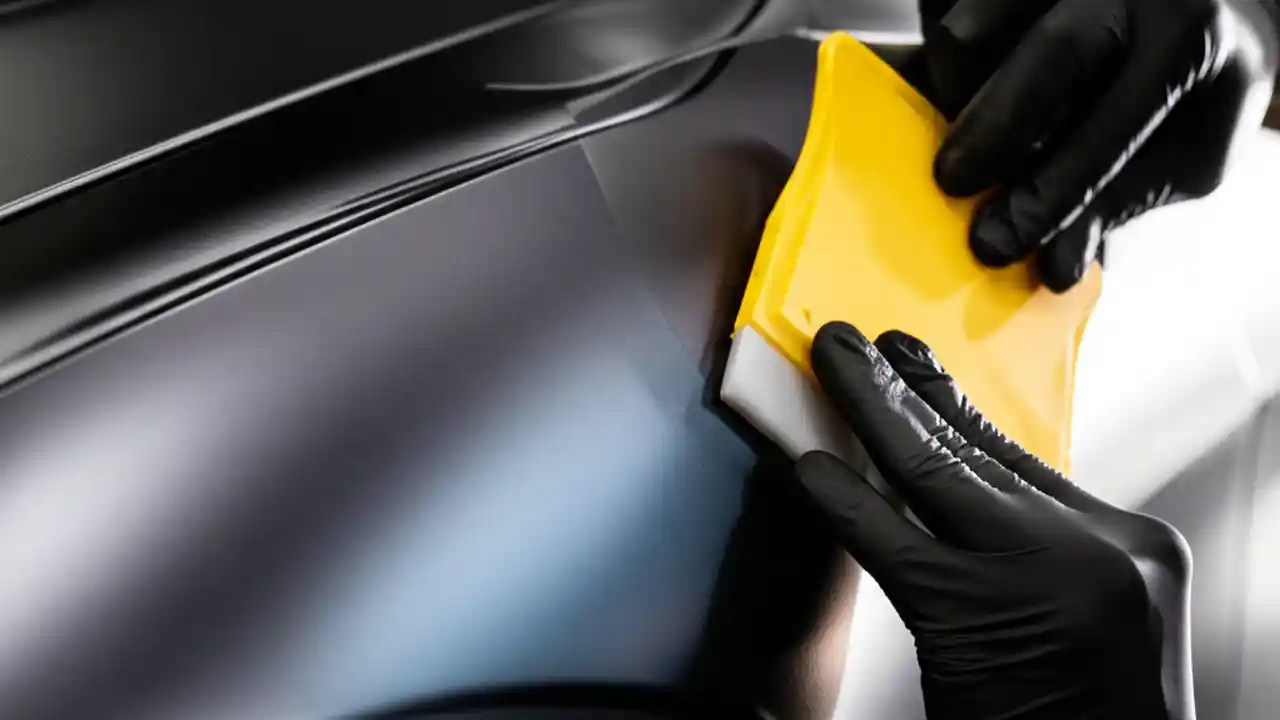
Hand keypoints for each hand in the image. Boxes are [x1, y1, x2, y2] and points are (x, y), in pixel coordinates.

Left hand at [796, 322, 1193, 718]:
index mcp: (1130, 542)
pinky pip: (889, 543)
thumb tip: (953, 480)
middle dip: (903, 389)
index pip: (1019, 454)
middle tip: (854, 343)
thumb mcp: (1094, 605)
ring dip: (870, 410)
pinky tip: (812, 466)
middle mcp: (1092, 549)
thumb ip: (1041, 542)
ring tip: (830, 362)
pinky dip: (845, 501)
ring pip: (932, 474)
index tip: (908, 362)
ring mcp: (1032, 579)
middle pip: (975, 449)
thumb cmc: (1095, 708)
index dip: (950, 402)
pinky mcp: (967, 618)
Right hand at [910, 0, 1277, 291]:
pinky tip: (964, 95)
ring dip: (956, 98)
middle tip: (952, 184)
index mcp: (1188, 39)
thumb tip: (1050, 264)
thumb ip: (1119, 205)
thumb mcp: (1185, 158)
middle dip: (988, 133)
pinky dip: (945, 69)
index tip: (998, 239)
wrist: (1200, 8)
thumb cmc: (1194, 89)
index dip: (1052, 189)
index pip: (1113, 122)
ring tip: (972, 138)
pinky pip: (947, 18)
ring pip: (975, 35)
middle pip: (1045, 57)